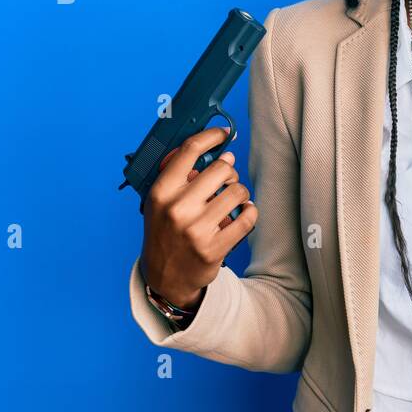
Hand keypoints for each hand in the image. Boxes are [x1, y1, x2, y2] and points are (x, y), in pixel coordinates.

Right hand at [139, 126, 257, 309]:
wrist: (165, 277)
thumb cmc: (166, 232)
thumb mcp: (161, 202)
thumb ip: (180, 177)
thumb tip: (217, 152)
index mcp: (161, 192)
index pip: (189, 151)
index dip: (211, 137)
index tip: (224, 134)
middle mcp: (177, 209)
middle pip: (221, 169)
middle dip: (229, 171)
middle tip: (227, 179)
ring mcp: (196, 230)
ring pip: (238, 192)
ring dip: (240, 193)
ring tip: (234, 200)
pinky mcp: (215, 248)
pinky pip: (248, 217)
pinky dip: (251, 212)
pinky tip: (244, 213)